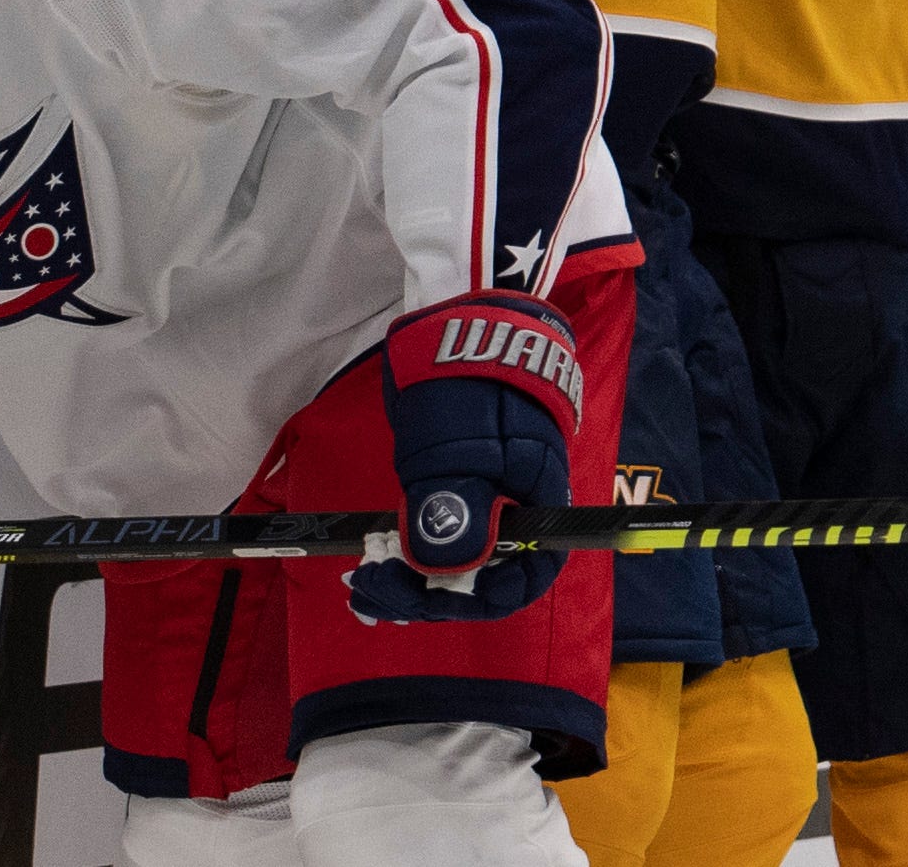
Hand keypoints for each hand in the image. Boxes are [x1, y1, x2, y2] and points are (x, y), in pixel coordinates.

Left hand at [348, 291, 578, 622]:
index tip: (403, 597)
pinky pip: (451, 523)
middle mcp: (526, 504)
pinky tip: (384, 548)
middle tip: (367, 592)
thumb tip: (442, 574)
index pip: (516, 581)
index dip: (460, 598)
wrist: (469, 309)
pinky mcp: (471, 470)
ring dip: (417, 572)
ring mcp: (499, 487)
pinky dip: (417, 542)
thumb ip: (453, 513)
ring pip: (465, 550)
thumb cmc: (470, 378)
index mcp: (540, 502)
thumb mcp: (456, 448)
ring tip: (367, 578)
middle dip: (428, 591)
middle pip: (486, 572)